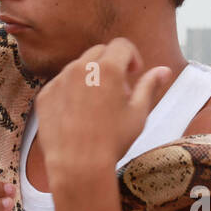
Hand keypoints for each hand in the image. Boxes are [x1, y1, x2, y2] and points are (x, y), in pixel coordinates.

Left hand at [34, 38, 169, 183]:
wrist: (78, 165)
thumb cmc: (112, 141)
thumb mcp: (138, 113)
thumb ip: (149, 86)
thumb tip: (164, 71)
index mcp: (108, 68)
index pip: (122, 45)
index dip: (132, 57)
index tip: (134, 73)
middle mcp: (80, 68)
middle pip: (99, 52)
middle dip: (111, 65)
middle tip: (118, 92)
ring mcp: (59, 80)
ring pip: (78, 67)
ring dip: (91, 78)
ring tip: (98, 107)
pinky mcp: (45, 95)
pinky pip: (61, 84)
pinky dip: (71, 92)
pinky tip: (79, 117)